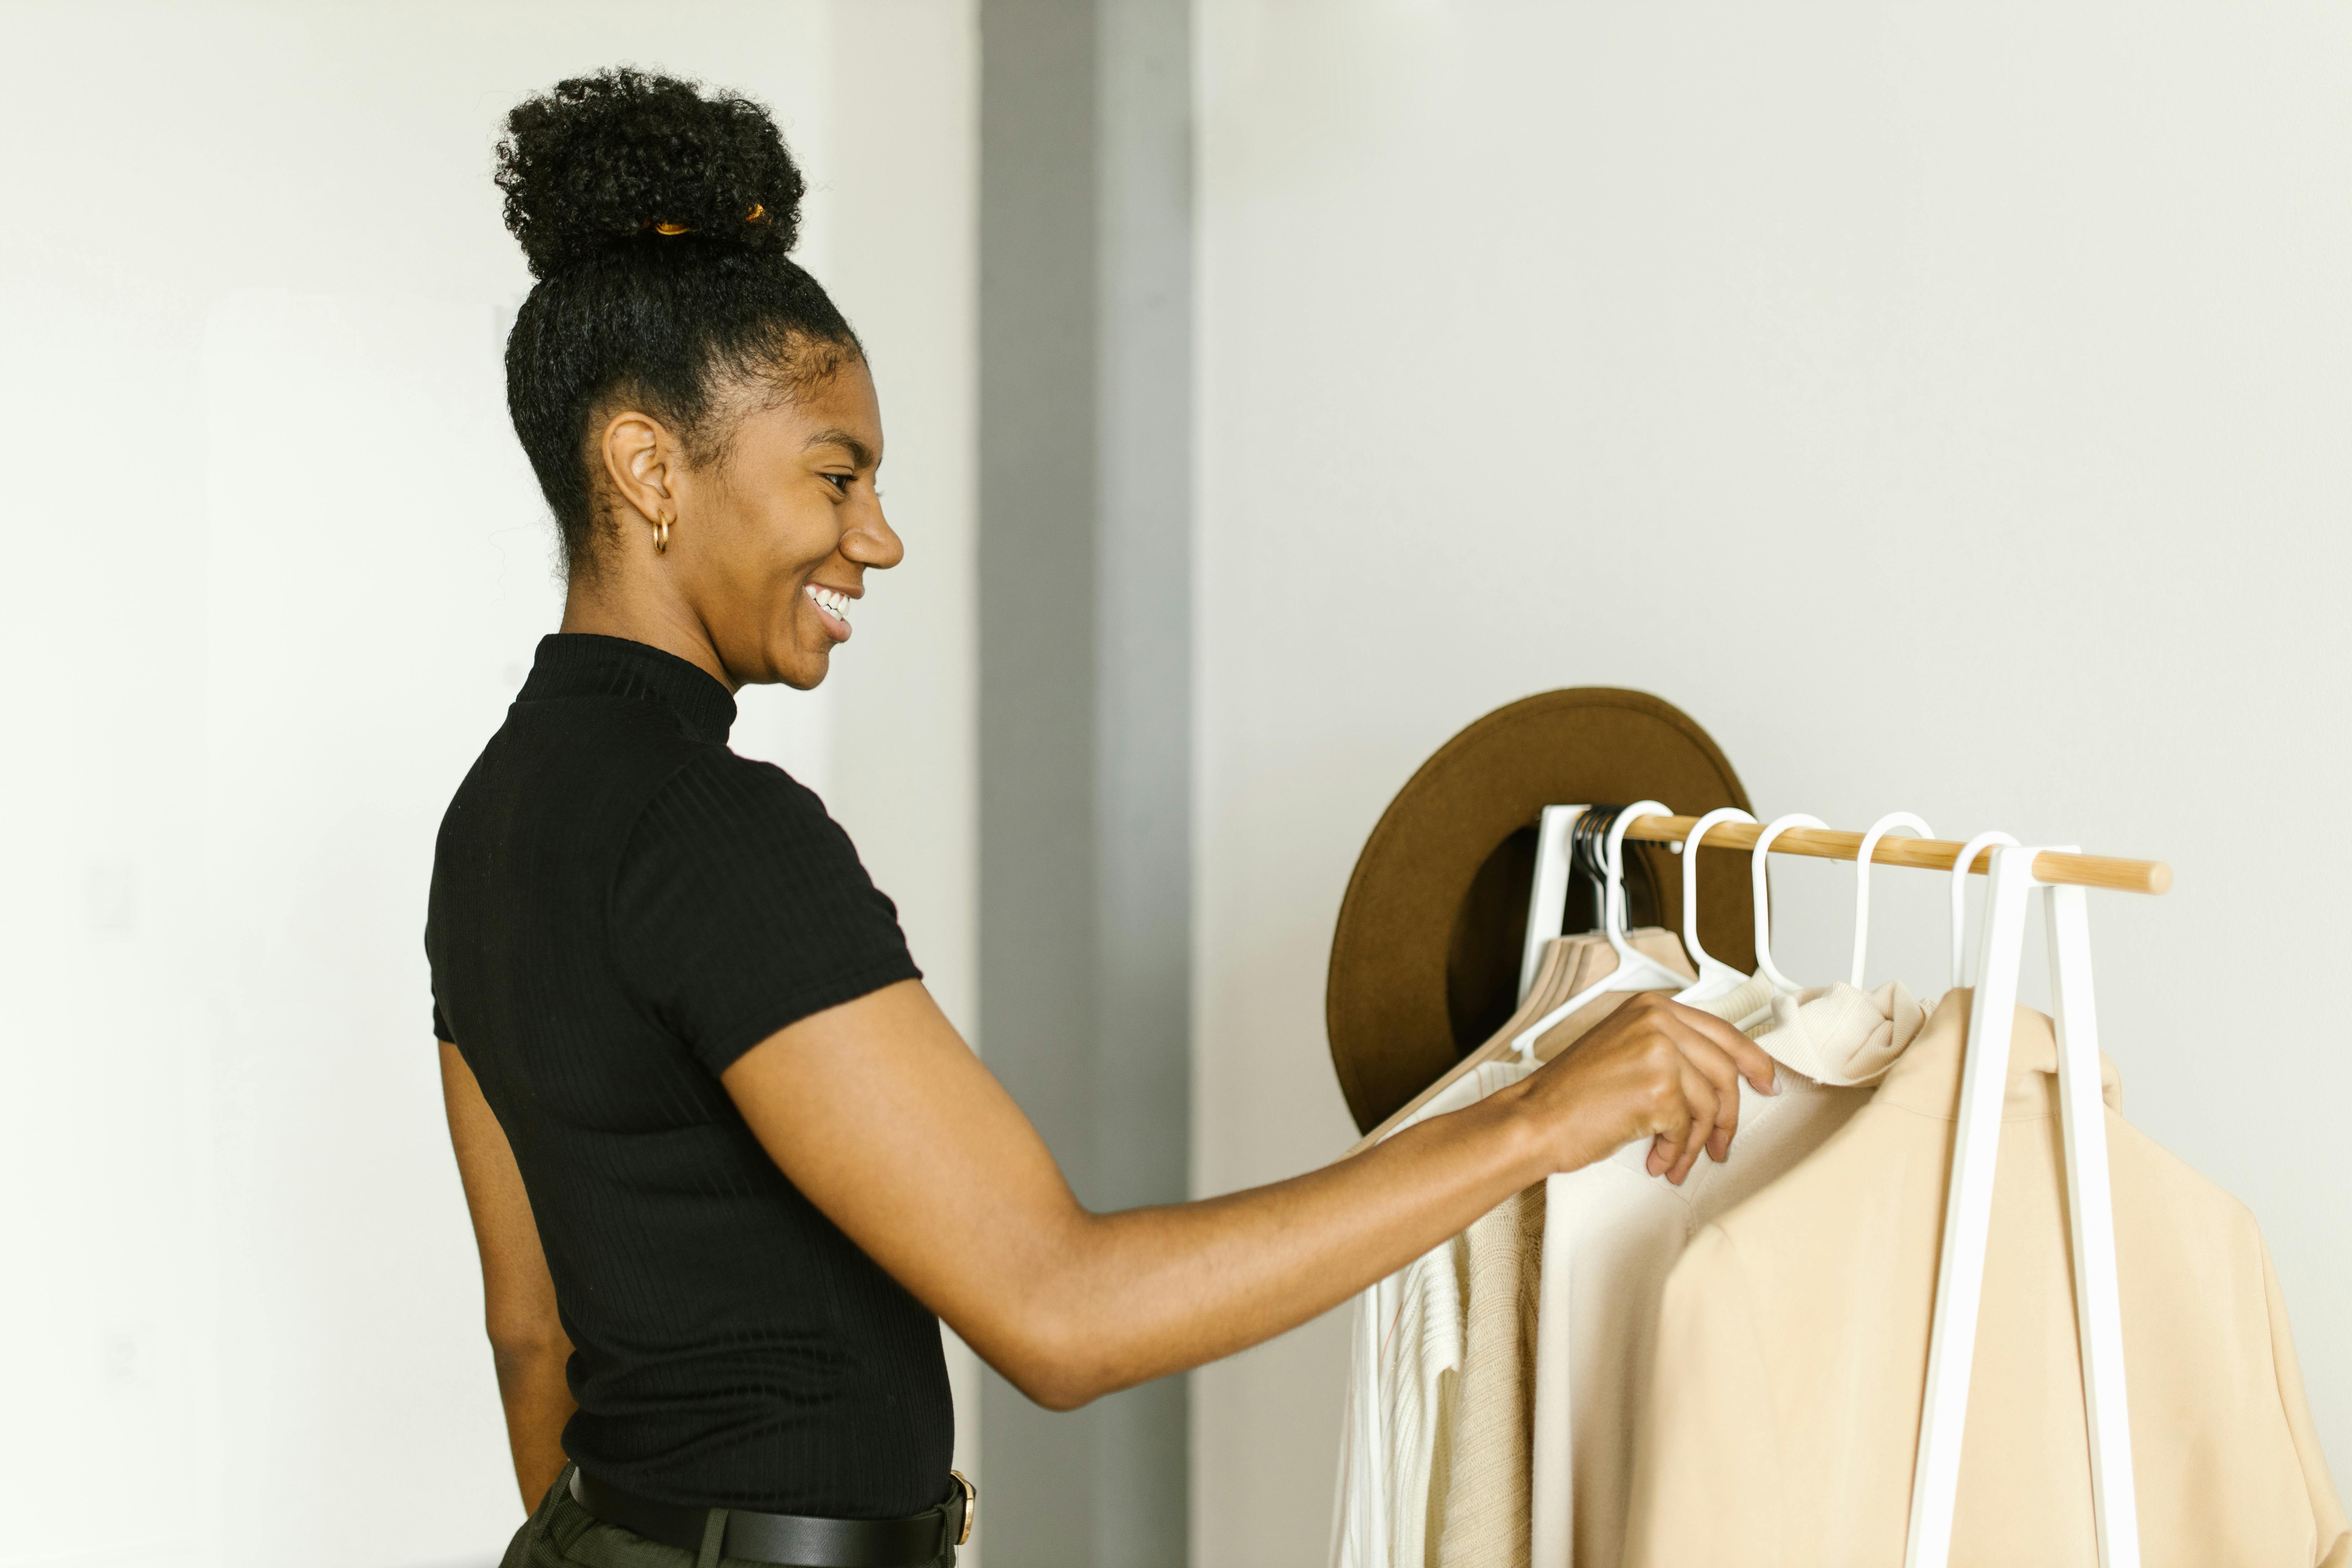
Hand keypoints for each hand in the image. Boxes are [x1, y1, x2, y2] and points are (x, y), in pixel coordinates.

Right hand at [1509, 992, 1778, 1183]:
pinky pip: (1688, 1128)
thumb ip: (1669, 1051)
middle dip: (1728, 1115)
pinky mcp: (1658, 1088)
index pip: (1722, 1031)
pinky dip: (1676, 1151)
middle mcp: (1657, 1021)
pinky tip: (1657, 1158)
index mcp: (1651, 1008)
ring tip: (1676, 1157)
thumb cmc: (1570, 1095)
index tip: (1766, 1080)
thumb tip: (1715, 1077)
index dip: (1752, 1060)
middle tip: (1723, 1141)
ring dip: (1697, 1141)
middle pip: (1726, 1070)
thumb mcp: (1623, 1052)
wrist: (1534, 1119)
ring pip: (1710, 1104)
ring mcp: (1659, 1052)